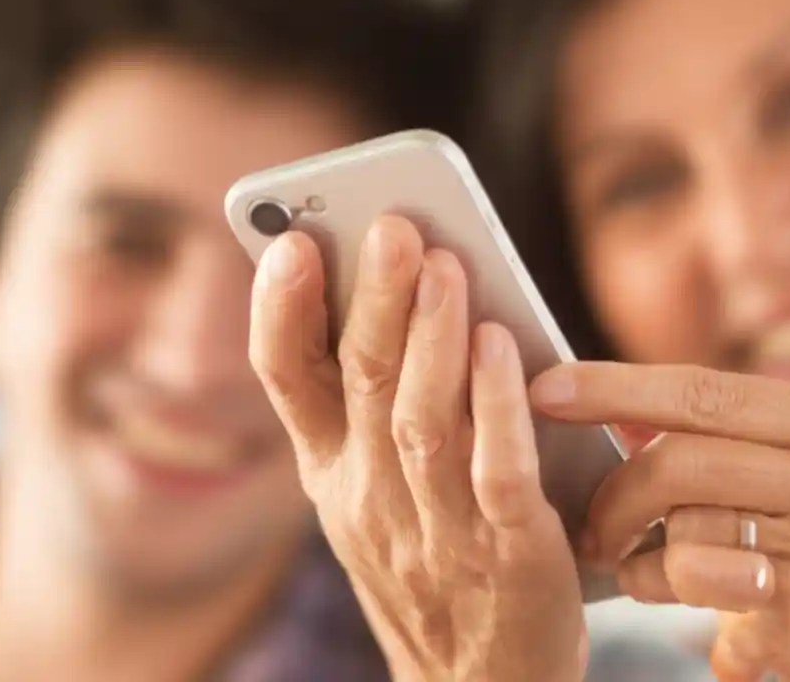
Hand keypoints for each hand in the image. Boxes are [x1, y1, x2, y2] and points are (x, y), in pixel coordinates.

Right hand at [249, 217, 584, 681]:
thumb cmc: (433, 563)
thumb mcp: (374, 493)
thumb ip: (378, 406)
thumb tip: (405, 291)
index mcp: (330, 473)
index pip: (287, 383)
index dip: (281, 312)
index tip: (289, 244)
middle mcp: (370, 496)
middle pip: (361, 382)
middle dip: (372, 300)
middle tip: (391, 225)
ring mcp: (437, 527)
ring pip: (423, 420)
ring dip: (433, 338)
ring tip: (448, 264)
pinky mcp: (509, 550)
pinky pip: (497, 470)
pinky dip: (498, 406)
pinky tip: (504, 345)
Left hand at [531, 363, 789, 681]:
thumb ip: (745, 448)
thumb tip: (628, 422)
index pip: (699, 390)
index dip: (613, 387)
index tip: (546, 387)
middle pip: (675, 462)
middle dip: (612, 501)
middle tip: (590, 533)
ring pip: (679, 533)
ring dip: (641, 567)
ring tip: (648, 582)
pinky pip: (700, 600)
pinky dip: (690, 619)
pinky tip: (725, 636)